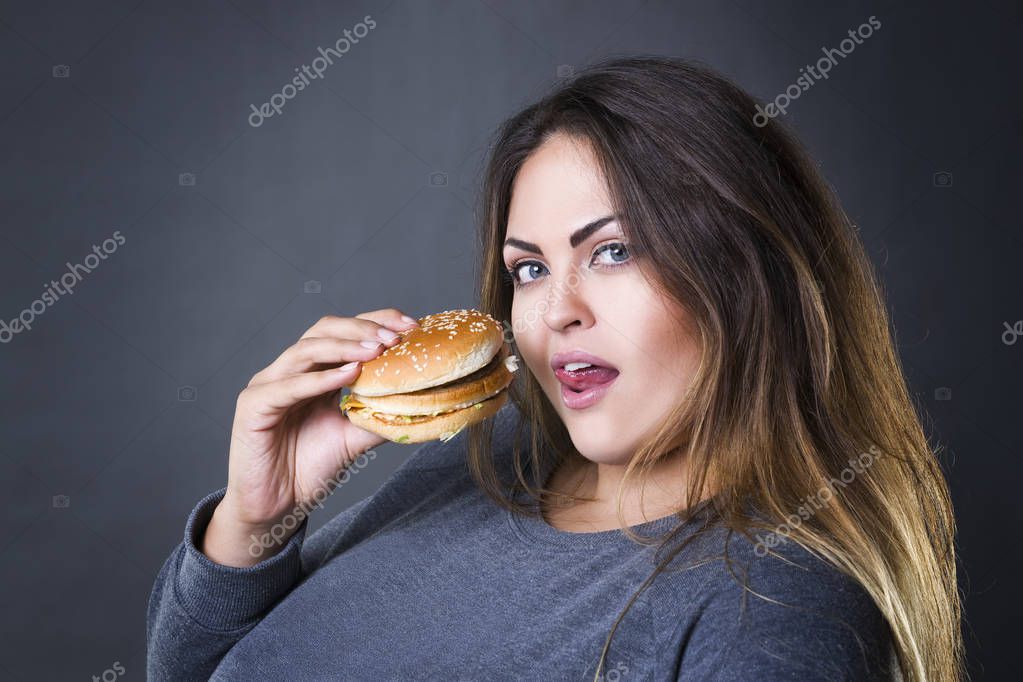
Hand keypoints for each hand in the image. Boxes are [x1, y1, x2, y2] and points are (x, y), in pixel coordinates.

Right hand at [201, 308, 418, 566]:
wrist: (277, 508)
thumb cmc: (309, 469)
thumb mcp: (354, 437)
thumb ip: (379, 416)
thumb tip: (421, 404)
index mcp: (313, 372)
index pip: (343, 331)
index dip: (376, 321)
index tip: (410, 326)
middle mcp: (289, 371)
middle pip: (324, 331)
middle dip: (362, 329)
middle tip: (394, 337)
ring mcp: (268, 385)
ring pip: (306, 350)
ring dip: (344, 347)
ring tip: (376, 350)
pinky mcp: (253, 406)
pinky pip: (287, 386)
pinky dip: (320, 379)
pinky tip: (348, 375)